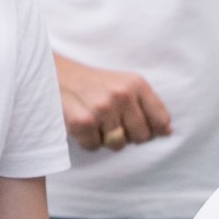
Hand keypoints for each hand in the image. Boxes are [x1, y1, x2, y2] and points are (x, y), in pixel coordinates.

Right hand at [55, 55, 171, 150]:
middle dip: (127, 135)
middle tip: (110, 122)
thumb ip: (146, 105)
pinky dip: (86, 141)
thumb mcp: (122, 84)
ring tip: (94, 121)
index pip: (161, 121)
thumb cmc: (91, 83)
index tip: (138, 126)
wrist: (51, 71)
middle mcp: (122, 95)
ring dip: (105, 138)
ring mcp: (102, 108)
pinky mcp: (83, 121)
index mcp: (136, 84)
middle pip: (141, 137)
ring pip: (117, 145)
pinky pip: (94, 146)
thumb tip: (167, 132)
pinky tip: (80, 124)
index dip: (152, 130)